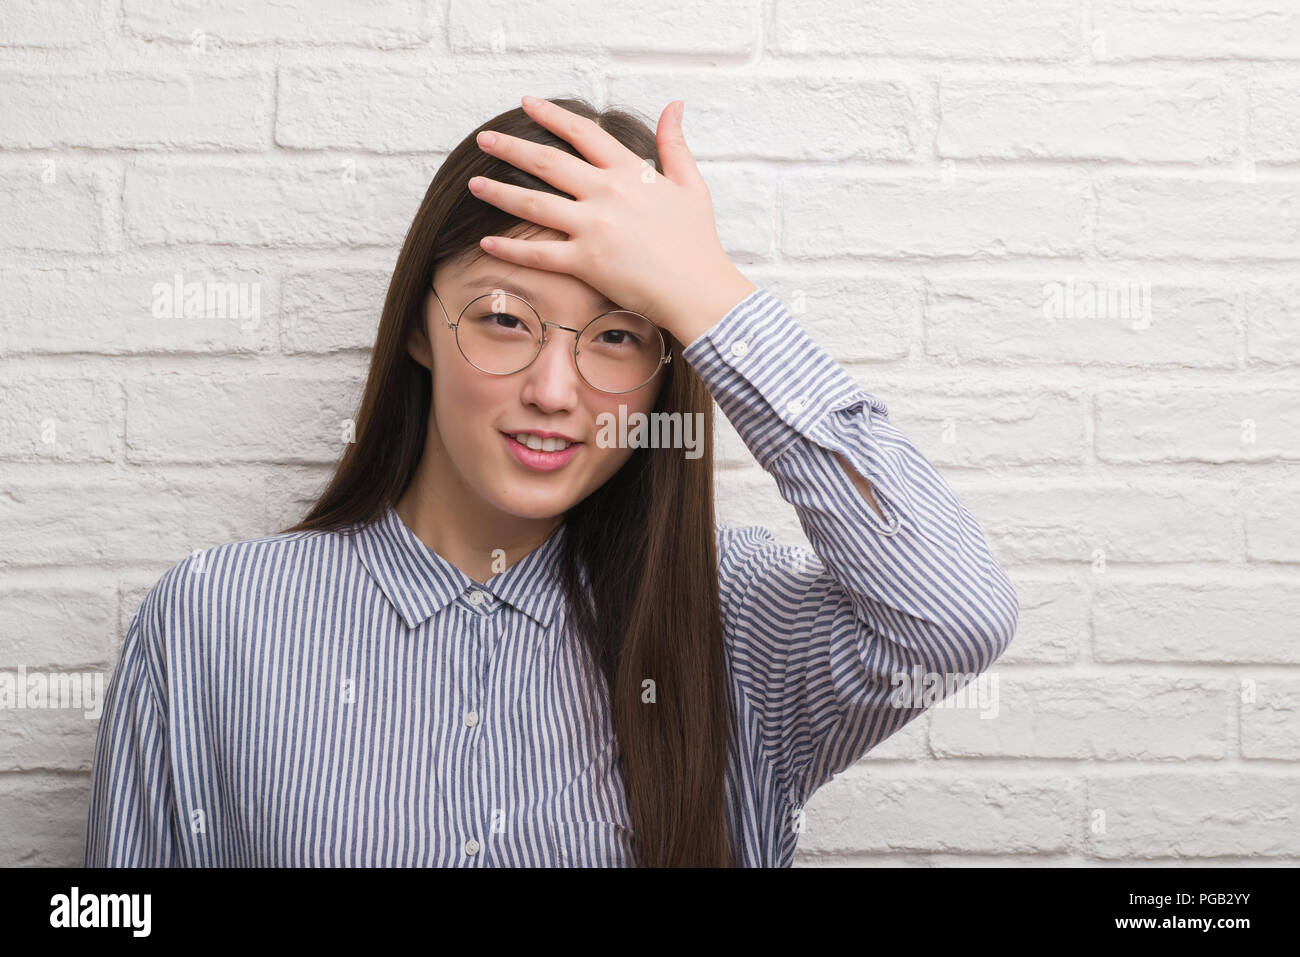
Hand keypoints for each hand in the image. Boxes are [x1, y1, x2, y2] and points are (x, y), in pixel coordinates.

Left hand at [466, 95, 755, 345]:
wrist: (699, 289)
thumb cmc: (698, 242)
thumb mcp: (691, 184)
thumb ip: (674, 144)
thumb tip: (674, 106)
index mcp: (630, 172)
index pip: (582, 133)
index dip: (551, 116)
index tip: (527, 104)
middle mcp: (607, 194)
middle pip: (547, 163)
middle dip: (511, 148)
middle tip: (483, 139)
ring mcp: (594, 228)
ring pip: (534, 204)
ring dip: (499, 192)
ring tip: (474, 183)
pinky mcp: (586, 263)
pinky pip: (539, 254)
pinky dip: (510, 250)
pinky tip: (487, 242)